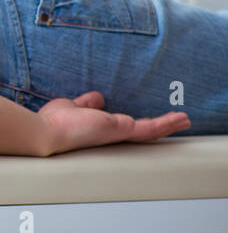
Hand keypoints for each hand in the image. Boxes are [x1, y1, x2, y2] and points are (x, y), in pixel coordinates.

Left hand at [37, 91, 189, 155]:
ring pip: (149, 130)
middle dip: (158, 127)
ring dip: (168, 124)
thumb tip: (97, 98)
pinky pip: (150, 128)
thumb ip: (86, 104)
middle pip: (140, 131)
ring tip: (183, 120)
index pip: (122, 126)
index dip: (136, 123)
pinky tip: (180, 119)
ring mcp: (118, 134)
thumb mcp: (73, 106)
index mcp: (99, 128)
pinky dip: (167, 123)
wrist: (47, 133)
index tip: (147, 119)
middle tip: (174, 122)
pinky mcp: (123, 130)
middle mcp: (111, 134)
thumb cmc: (54, 122)